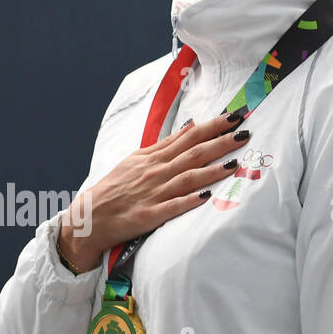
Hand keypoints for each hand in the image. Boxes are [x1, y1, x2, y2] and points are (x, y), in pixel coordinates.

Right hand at [56, 111, 252, 272]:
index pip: (189, 137)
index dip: (212, 126)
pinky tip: (207, 197)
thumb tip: (192, 125)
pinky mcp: (148, 216)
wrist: (88, 217)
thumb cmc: (116, 187)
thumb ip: (167, 144)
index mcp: (154, 158)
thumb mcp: (138, 159)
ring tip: (235, 162)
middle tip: (244, 132)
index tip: (234, 116)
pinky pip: (172, 207)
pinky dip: (189, 201)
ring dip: (211, 170)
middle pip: (192, 154)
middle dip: (219, 143)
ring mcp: (153, 194)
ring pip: (187, 179)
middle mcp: (156, 172)